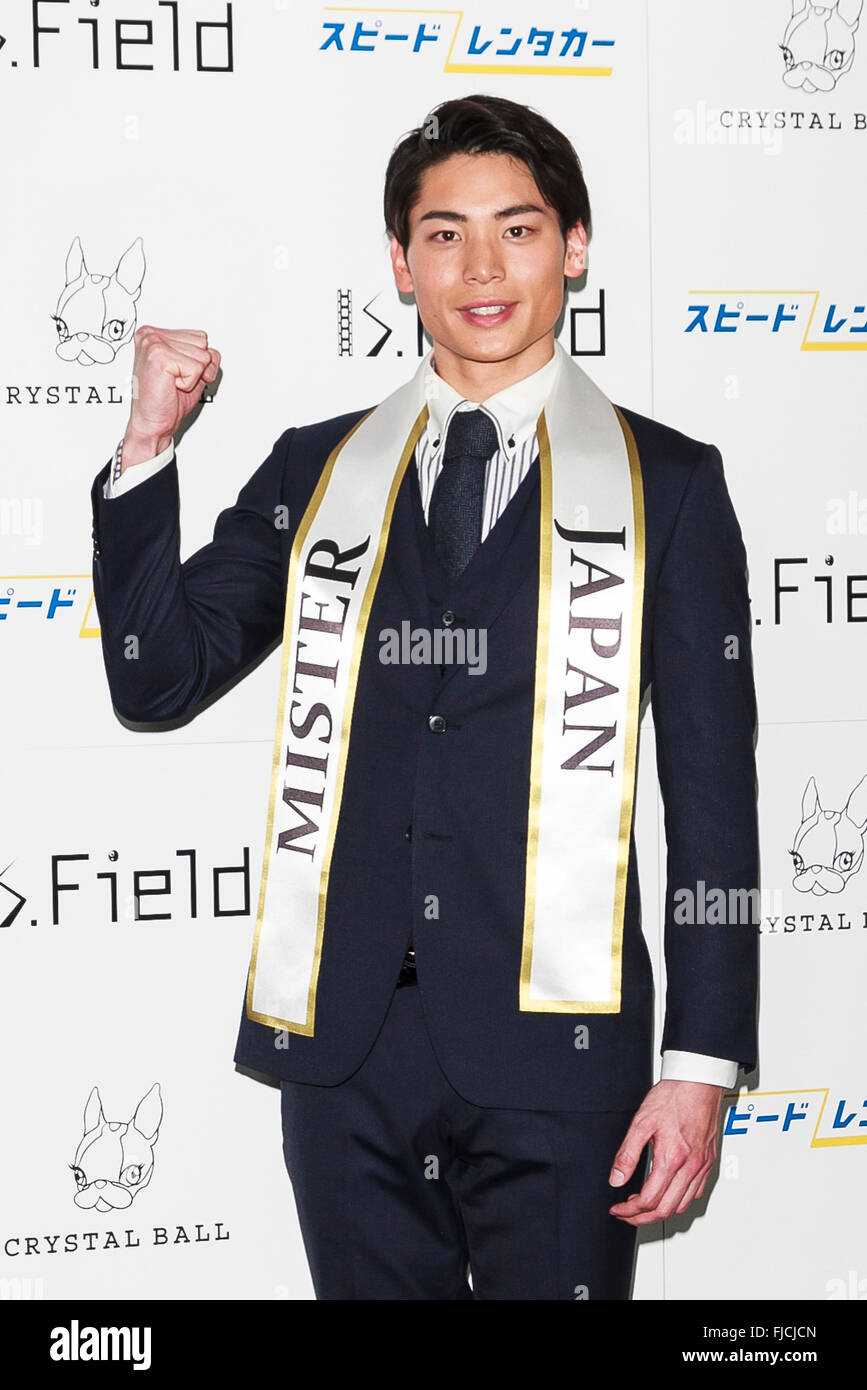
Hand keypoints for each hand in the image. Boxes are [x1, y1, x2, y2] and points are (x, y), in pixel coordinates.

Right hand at [122, 326, 220, 468]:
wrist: (151, 423)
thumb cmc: (166, 401)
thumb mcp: (191, 373)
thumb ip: (202, 356)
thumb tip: (213, 353)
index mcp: (155, 334)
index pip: (200, 337)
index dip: (200, 361)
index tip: (179, 374)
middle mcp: (152, 335)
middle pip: (203, 343)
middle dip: (198, 368)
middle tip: (176, 381)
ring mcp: (153, 343)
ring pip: (201, 356)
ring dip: (192, 376)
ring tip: (172, 383)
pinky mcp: (159, 356)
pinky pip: (196, 368)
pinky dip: (189, 383)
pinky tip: (171, 386)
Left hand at [607, 1079, 723, 1225]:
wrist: (699, 1081)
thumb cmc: (673, 1096)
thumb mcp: (641, 1122)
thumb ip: (627, 1153)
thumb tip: (616, 1177)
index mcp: (672, 1158)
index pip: (648, 1200)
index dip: (629, 1210)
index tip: (617, 1208)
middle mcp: (690, 1166)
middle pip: (665, 1209)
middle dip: (641, 1218)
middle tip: (626, 1213)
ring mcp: (701, 1165)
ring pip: (682, 1205)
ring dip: (660, 1212)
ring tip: (643, 1206)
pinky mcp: (708, 1161)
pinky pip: (696, 1193)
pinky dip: (679, 1201)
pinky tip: (668, 1193)